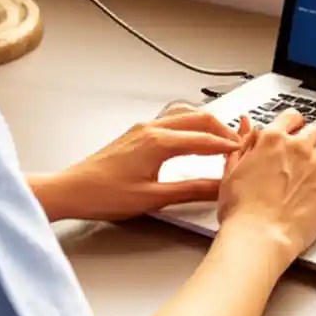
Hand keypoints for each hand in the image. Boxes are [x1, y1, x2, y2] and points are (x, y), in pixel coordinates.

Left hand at [30, 107, 239, 221]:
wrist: (71, 190)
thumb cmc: (103, 194)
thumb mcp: (154, 198)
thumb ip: (191, 190)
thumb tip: (218, 188)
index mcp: (158, 142)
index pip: (205, 139)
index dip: (228, 146)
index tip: (244, 153)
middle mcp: (151, 129)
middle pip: (198, 118)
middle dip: (222, 129)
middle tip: (239, 143)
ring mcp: (141, 129)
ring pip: (184, 116)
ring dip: (205, 125)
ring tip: (220, 139)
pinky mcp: (135, 135)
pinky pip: (171, 122)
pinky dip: (189, 127)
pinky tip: (191, 139)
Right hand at [216, 109, 315, 269]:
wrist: (258, 237)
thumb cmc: (241, 211)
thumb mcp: (231, 171)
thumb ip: (243, 145)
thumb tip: (248, 125)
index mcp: (272, 140)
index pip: (290, 117)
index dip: (292, 124)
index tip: (292, 130)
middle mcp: (298, 148)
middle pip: (314, 128)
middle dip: (311, 135)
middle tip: (307, 147)